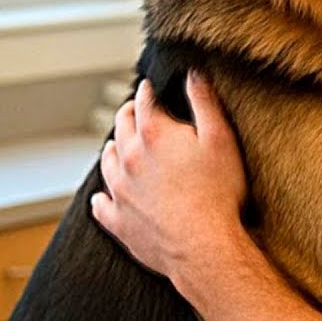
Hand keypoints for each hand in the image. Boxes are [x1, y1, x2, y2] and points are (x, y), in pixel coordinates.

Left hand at [91, 73, 249, 286]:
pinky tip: (103, 195)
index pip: (144, 101)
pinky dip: (101, 197)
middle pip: (121, 126)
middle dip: (128, 114)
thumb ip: (205, 102)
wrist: (203, 246)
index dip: (148, 91)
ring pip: (107, 161)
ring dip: (113, 148)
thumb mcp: (221, 138)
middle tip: (134, 109)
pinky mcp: (118, 221)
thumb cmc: (217, 193)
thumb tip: (193, 74)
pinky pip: (101, 205)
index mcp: (153, 134)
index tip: (148, 87)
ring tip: (119, 145)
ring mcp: (119, 191)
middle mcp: (128, 158)